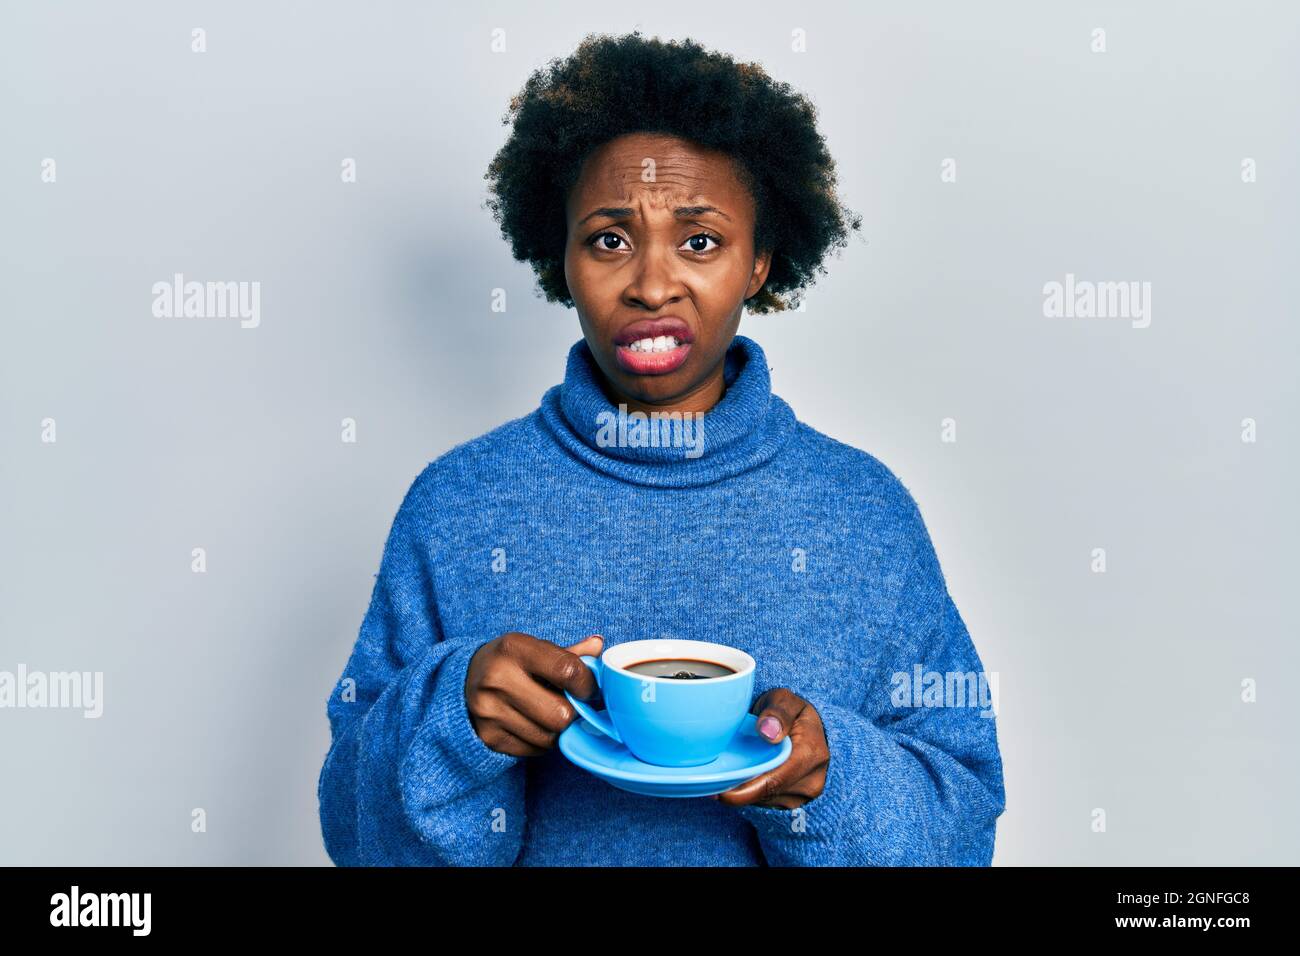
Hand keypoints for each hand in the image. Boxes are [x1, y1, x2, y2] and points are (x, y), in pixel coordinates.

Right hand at [464, 632, 603, 755]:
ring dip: (559, 729)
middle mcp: (497, 679)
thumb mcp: (535, 649)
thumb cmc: (511, 662)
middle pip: (561, 714)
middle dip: (574, 712)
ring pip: (550, 736)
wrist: (463, 681)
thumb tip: (598, 645)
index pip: (567, 670)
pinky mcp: (489, 737)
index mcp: (513, 648)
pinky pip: (535, 749)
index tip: (589, 688)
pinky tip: (536, 724)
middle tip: (574, 706)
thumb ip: (569, 653)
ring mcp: (490, 711)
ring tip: (553, 713)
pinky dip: (543, 741)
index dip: (587, 684)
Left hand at [712, 688, 828, 808]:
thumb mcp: (783, 699)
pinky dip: (755, 793)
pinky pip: (770, 803)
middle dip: (740, 792)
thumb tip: (768, 732)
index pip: (774, 781)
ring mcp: (806, 793)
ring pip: (767, 801)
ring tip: (729, 777)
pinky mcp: (799, 800)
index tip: (720, 792)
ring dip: (747, 793)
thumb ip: (777, 712)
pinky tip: (744, 780)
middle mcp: (812, 779)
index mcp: (810, 753)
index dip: (745, 790)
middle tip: (713, 786)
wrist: (810, 725)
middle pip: (767, 794)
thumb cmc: (790, 710)